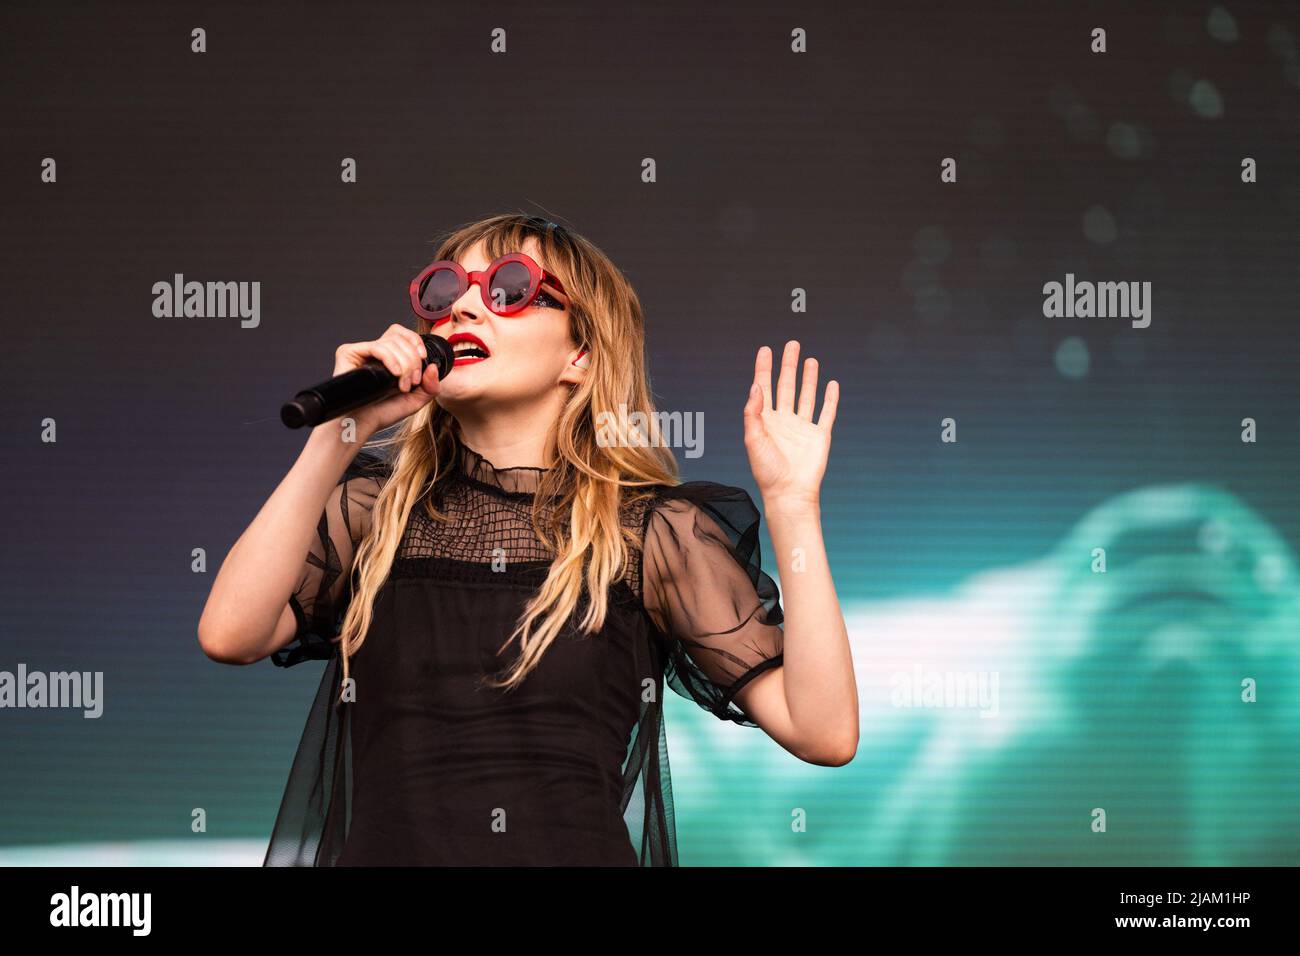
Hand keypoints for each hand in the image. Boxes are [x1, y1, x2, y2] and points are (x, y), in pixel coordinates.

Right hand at [332, 324, 440, 433]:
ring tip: (402, 386)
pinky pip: (376, 346)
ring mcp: (361, 351)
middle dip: (413, 360)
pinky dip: (390, 359)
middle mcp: (374, 351)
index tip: (423, 358)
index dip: (416, 342)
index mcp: (389, 356)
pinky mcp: (348, 353)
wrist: (362, 424)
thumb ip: (430, 385)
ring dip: (404, 364)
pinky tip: (395, 374)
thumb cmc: (383, 412)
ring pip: (391, 342)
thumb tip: (433, 366)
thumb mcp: (415, 400)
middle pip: (400, 338)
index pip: (403, 335)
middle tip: (412, 382)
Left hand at [743, 341, 837, 509]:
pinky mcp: (820, 436)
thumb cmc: (767, 471)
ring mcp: (803, 428)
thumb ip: (753, 412)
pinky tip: (831, 384)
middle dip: (788, 365)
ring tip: (809, 359)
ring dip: (808, 378)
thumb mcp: (753, 439)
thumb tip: (756, 386)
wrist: (789, 493)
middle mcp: (784, 421)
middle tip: (791, 344)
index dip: (764, 368)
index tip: (765, 350)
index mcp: (765, 421)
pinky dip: (830, 398)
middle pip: (786, 386)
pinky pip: (826, 413)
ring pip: (806, 396)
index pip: (764, 388)